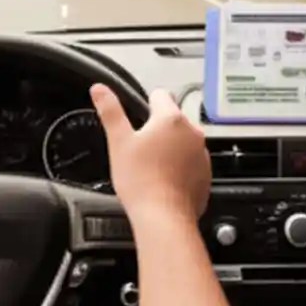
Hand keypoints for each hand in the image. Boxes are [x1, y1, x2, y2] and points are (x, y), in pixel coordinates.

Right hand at [92, 84, 210, 223]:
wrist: (163, 216)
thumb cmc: (141, 180)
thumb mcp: (118, 141)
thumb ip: (110, 111)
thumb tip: (99, 89)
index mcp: (171, 119)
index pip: (160, 95)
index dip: (145, 104)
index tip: (137, 118)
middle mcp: (193, 133)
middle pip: (172, 120)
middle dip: (156, 130)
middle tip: (138, 149)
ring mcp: (202, 154)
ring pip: (182, 142)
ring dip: (169, 148)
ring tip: (150, 167)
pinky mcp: (205, 174)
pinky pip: (190, 163)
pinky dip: (178, 167)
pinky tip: (162, 179)